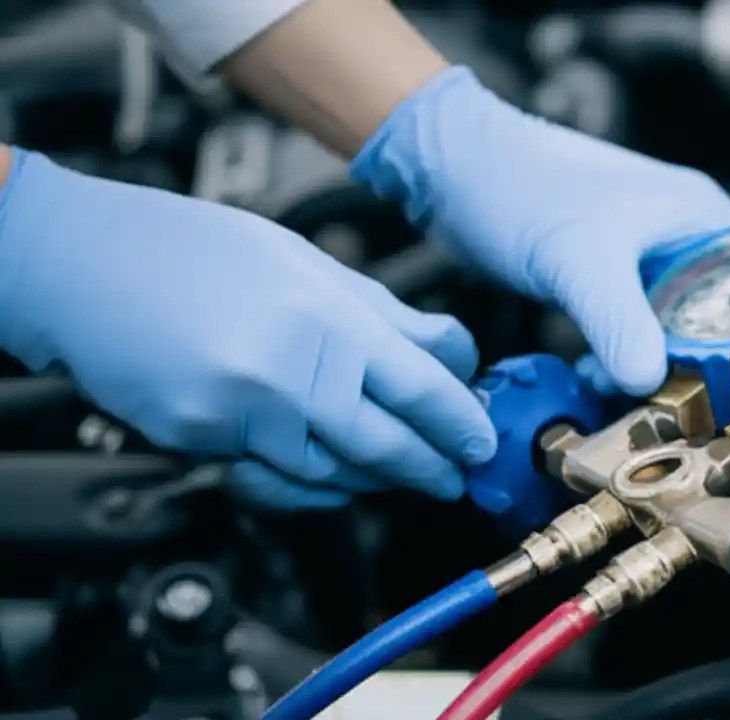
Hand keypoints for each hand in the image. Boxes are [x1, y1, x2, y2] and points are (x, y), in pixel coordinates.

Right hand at [0, 149, 494, 508]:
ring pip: (331, 474)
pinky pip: (272, 476)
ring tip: (395, 471)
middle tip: (452, 475)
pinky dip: (308, 480)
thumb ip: (379, 313)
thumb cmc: (190, 251)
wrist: (78, 264)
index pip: (421, 388)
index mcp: (325, 317)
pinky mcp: (201, 440)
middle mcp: (288, 370)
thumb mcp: (303, 263)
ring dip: (372, 478)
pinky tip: (326, 469)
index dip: (461, 424)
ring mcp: (240, 413)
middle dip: (430, 469)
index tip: (481, 440)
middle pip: (386, 447)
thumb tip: (445, 348)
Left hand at [352, 67, 729, 395]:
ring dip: (670, 365)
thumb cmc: (519, 186)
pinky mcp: (613, 275)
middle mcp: (685, 233)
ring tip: (659, 410)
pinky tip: (613, 386)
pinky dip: (632, 356)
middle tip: (707, 413)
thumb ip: (618, 323)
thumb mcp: (578, 262)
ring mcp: (649, 254)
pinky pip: (642, 326)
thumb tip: (649, 384)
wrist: (454, 168)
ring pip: (683, 324)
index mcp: (699, 216)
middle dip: (717, 364)